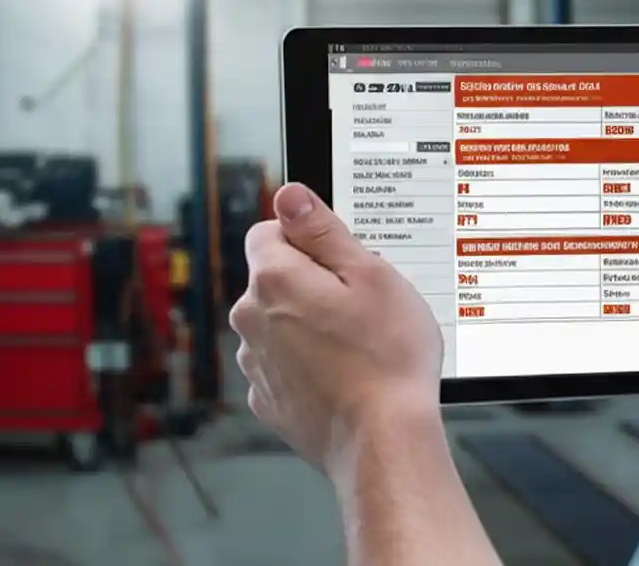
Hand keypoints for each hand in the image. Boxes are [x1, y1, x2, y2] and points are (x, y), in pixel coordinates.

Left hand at [229, 184, 442, 470]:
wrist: (383, 442)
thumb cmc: (387, 359)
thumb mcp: (370, 274)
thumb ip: (323, 230)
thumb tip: (289, 196)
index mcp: (274, 280)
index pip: (269, 231)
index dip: (310, 238)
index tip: (343, 259)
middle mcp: (251, 320)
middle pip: (275, 278)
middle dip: (312, 283)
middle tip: (362, 305)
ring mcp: (256, 364)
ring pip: (280, 323)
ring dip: (310, 325)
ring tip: (359, 345)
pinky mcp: (269, 400)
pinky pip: (286, 364)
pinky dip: (309, 365)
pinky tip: (346, 375)